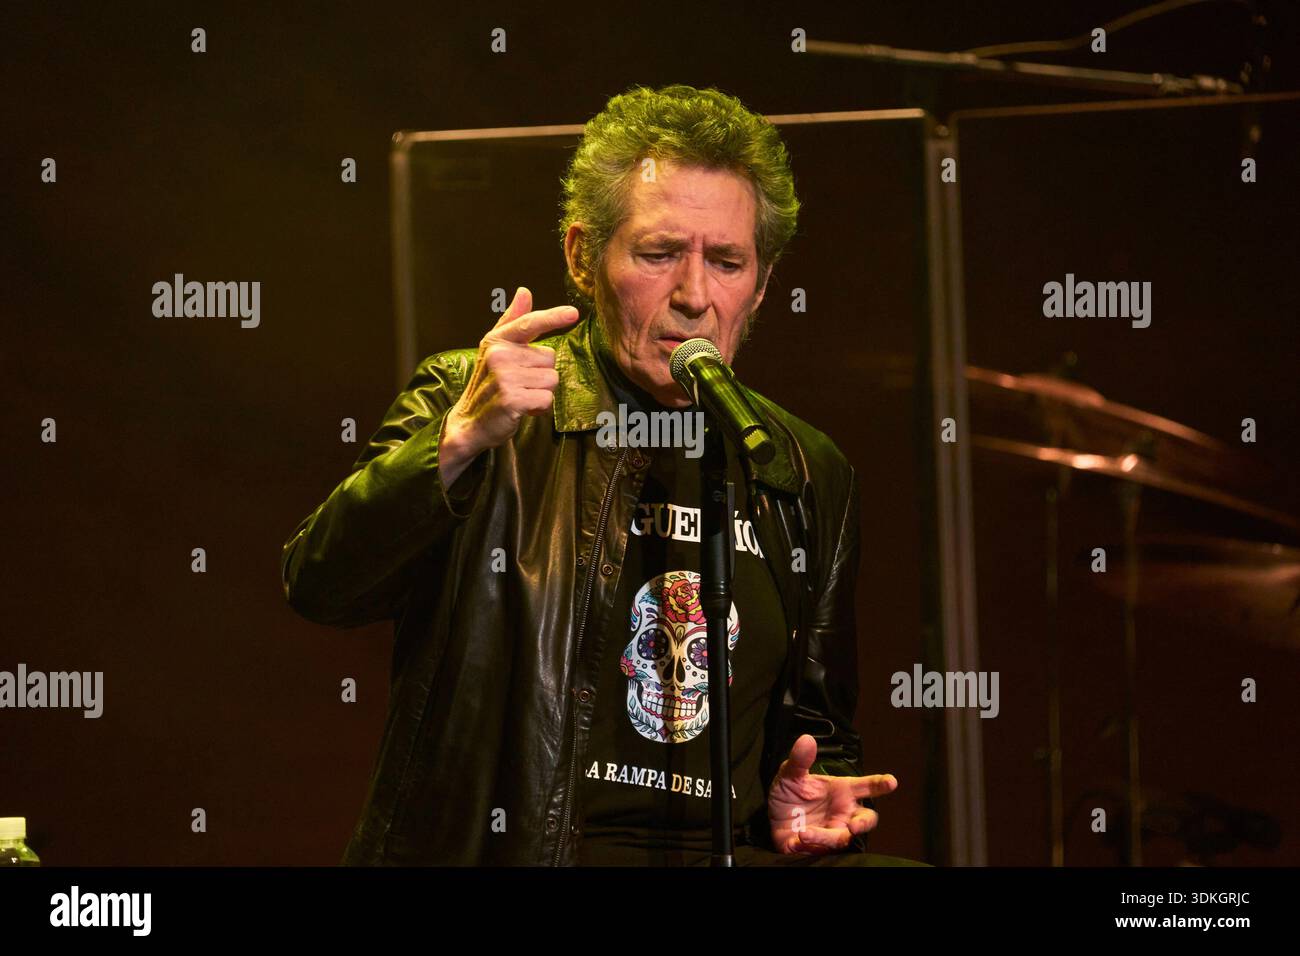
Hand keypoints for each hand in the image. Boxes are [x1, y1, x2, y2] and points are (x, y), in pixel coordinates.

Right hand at [439, 287, 578, 485]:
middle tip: (519, 384)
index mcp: (497, 341)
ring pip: (551, 380)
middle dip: (541, 374)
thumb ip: (512, 321)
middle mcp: (500, 355)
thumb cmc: (487, 384)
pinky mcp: (512, 399)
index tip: (573, 313)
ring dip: (541, 392)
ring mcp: (505, 377)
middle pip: (550, 359)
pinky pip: (546, 399)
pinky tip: (522, 409)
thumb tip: (524, 291)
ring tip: (520, 396)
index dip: (553, 317)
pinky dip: (539, 408)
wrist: (469, 423)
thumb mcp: (495, 349)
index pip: (529, 324)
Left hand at [766, 734, 897, 854]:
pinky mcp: (817, 847)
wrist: (771, 817)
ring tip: (806, 833)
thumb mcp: (790, 773)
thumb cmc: (790, 794)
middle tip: (855, 826)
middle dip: (864, 823)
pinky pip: (818, 849)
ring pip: (841, 838)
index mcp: (842, 791)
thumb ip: (800, 760)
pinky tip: (797, 839)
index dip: (880, 784)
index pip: (866, 787)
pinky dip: (809, 845)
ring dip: (826, 837)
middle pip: (865, 819)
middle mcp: (842, 812)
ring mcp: (832, 830)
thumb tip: (806, 739)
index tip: (891, 782)